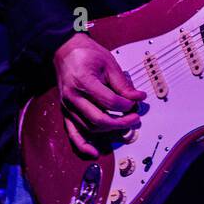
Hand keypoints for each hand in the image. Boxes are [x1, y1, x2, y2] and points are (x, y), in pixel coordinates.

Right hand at [52, 34, 145, 157]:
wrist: (65, 51)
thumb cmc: (86, 54)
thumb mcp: (108, 63)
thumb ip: (123, 83)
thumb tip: (138, 98)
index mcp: (83, 81)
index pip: (109, 101)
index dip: (126, 105)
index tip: (135, 102)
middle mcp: (73, 97)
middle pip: (100, 119)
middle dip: (121, 122)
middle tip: (135, 118)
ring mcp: (68, 106)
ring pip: (90, 128)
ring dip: (109, 130)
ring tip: (125, 124)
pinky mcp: (66, 111)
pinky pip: (73, 133)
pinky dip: (83, 145)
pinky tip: (94, 152)